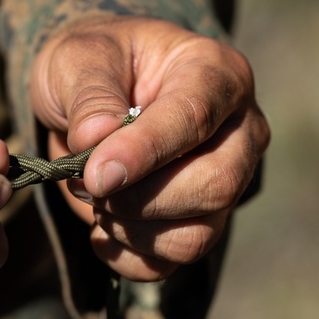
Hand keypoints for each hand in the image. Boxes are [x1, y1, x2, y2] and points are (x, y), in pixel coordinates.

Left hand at [30, 17, 268, 280]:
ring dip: (131, 229)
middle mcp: (240, 130)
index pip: (195, 119)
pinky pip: (176, 261)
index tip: (97, 175)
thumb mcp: (78, 57)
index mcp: (217, 73)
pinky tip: (103, 228)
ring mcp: (231, 182)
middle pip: (216, 185)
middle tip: (88, 182)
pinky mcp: (206, 222)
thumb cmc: (96, 65)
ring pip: (198, 234)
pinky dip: (129, 256)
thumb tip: (97, 139)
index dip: (146, 151)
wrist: (97, 94)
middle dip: (140, 197)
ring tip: (96, 200)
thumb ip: (89, 94)